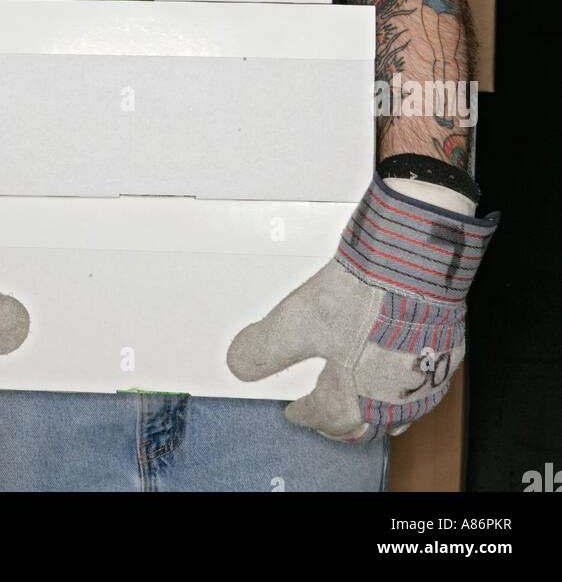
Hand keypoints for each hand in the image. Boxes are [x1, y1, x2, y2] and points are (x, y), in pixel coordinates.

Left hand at [226, 173, 498, 441]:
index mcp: (356, 401)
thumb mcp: (299, 320)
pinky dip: (405, 386)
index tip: (294, 411)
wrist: (417, 261)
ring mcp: (424, 380)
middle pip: (364, 425)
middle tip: (325, 415)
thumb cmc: (365, 295)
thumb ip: (266, 347)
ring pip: (400, 414)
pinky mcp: (447, 355)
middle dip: (341, 422)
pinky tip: (398, 367)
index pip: (325, 419)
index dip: (305, 415)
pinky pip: (424, 385)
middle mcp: (394, 402)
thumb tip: (238, 364)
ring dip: (376, 411)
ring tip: (361, 399)